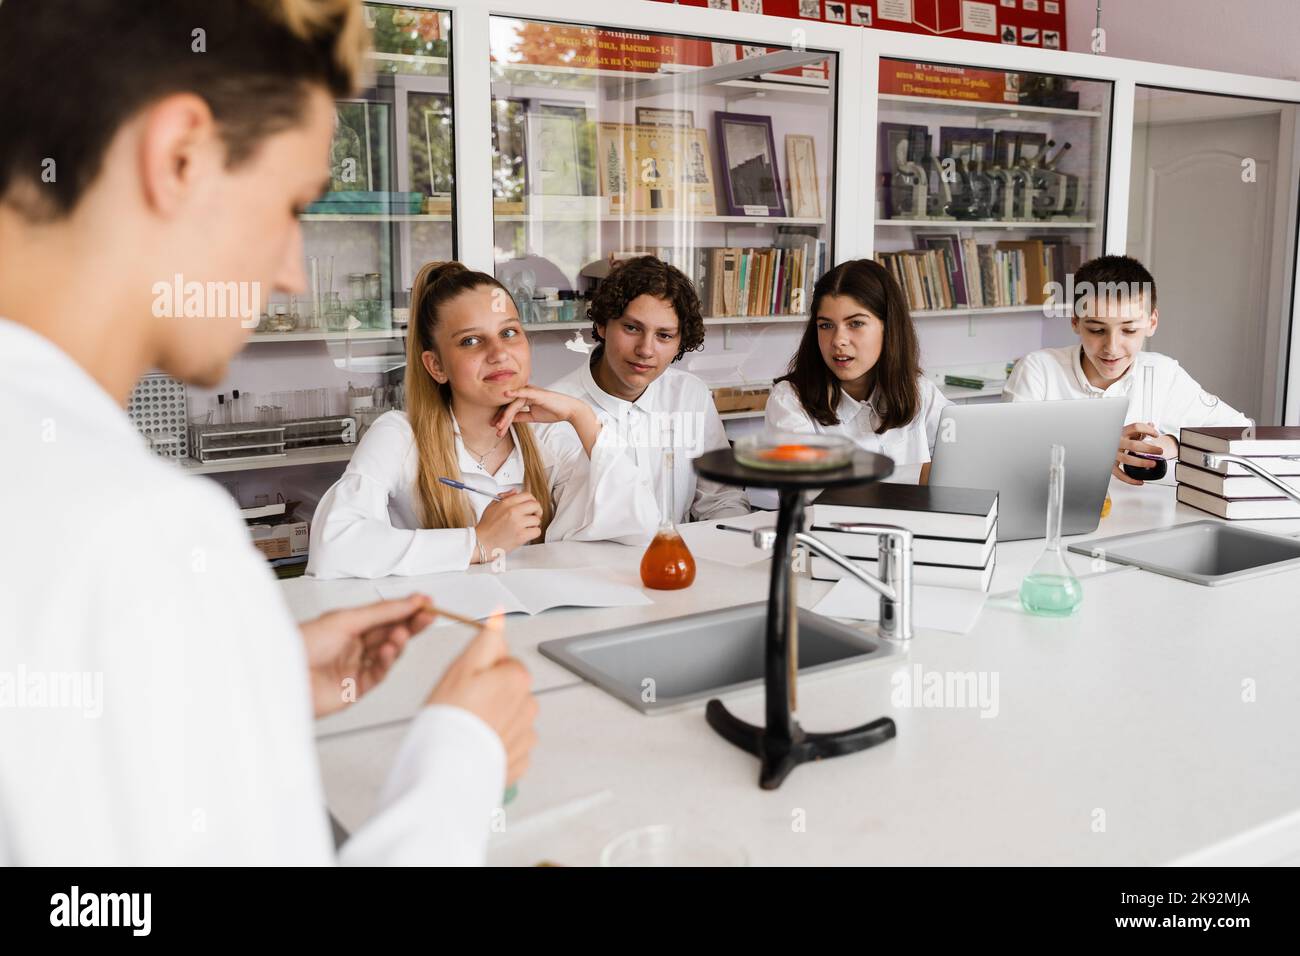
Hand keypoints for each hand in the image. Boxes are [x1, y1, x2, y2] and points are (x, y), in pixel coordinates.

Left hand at [301, 594, 436, 717]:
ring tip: (401, 634)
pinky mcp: (355, 689)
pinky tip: (388, 651)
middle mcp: (354, 646)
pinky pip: (378, 674)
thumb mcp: (346, 620)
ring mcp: (355, 667)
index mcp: (349, 626)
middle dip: (410, 625)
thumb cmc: (302, 644)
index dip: (406, 609)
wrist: (282, 675)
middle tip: (428, 616)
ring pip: (388, 654)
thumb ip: (381, 613)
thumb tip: (409, 602)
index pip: (385, 616)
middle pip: (390, 634)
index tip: (426, 603)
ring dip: (397, 643)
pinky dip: (386, 662)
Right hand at [427, 612, 538, 785]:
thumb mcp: (462, 666)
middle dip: (489, 694)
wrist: (445, 770)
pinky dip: (495, 744)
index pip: (504, 661)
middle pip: (509, 689)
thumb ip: (486, 639)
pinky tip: (476, 745)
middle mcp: (528, 706)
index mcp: (518, 679)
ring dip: (493, 719)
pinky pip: (509, 744)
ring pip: (509, 717)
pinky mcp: (519, 760)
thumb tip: (500, 615)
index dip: (481, 670)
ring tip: (467, 729)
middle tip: (462, 706)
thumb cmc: (449, 719)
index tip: (465, 683)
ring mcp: (525, 735)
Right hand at [474, 489, 542, 557]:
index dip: (532, 500)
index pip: (527, 495)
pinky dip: (533, 533)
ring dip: (534, 523)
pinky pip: (536, 531)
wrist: (482, 542)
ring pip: (537, 519)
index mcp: (507, 503)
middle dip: (537, 510)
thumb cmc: (486, 527)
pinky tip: (527, 533)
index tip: (531, 505)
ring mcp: (518, 524)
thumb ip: (504, 497)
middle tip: (534, 515)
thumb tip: (515, 492)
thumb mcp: (492, 506)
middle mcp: (513, 512)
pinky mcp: (521, 536)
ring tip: (527, 526)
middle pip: (536, 505)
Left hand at [494, 385, 601, 454]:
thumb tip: (509, 420)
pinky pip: (523, 393)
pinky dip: (514, 393)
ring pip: (513, 404)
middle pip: (509, 406)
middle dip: (502, 419)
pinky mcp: (536, 392)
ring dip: (506, 415)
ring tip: (500, 426)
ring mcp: (530, 392)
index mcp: (525, 398)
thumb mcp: (533, 416)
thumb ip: (521, 416)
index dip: (502, 418)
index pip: (510, 408)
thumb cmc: (553, 411)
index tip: (497, 429)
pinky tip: (506, 394)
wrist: (569, 411)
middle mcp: (525, 393)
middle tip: (497, 431)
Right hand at [1113, 422, 1166, 484]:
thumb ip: (1138, 430)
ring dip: (1142, 463)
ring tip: (1153, 464)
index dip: (1148, 430)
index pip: (1136, 427)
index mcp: (1121, 432)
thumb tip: (1151, 425)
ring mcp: (1113, 454)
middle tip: (1159, 451)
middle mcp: (1117, 443)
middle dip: (1149, 449)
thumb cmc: (1115, 439)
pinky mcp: (1111, 465)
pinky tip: (1139, 481)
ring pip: (1128, 460)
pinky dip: (1130, 479)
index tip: (1156, 434)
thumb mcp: (1125, 431)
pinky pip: (1120, 474)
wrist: (1099, 443)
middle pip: (1134, 445)